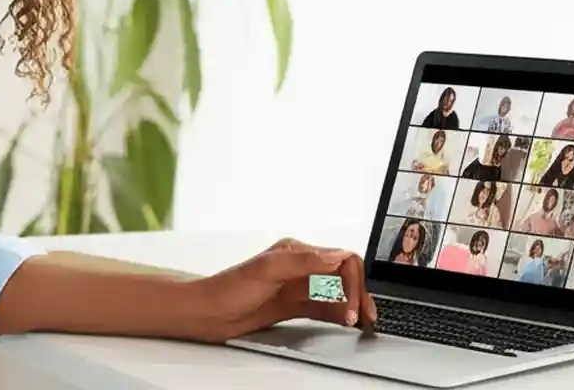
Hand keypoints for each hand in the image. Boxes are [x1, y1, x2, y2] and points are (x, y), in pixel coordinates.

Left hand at [184, 238, 376, 343]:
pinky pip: (323, 307)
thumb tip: (334, 256)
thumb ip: (302, 261)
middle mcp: (299, 266)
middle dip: (359, 294)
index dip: (353, 282)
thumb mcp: (266, 269)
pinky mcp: (292, 305)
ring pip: (336, 292)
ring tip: (363, 322)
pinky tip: (346, 322)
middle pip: (343, 275)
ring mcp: (296, 286)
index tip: (353, 305)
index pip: (340, 259)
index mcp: (296, 251)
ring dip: (353, 304)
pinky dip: (338, 313)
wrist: (206, 312)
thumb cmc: (228, 288)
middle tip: (367, 318)